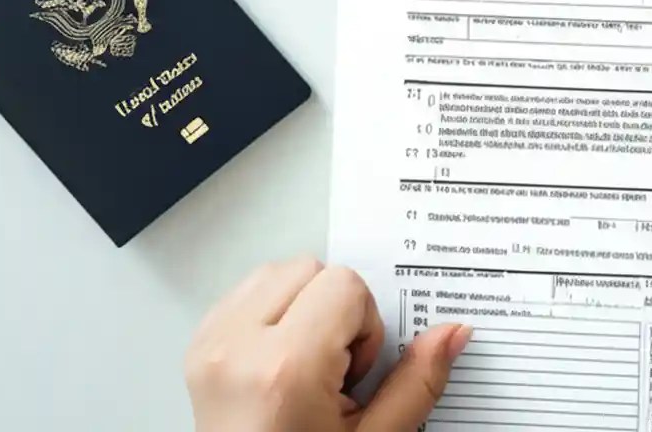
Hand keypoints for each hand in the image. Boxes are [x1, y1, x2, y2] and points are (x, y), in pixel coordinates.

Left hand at [184, 257, 471, 431]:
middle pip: (309, 268)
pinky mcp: (197, 347)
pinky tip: (284, 362)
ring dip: (303, 306)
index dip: (365, 324)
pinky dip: (272, 314)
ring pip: (275, 273)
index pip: (344, 284)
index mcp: (285, 369)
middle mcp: (237, 347)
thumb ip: (417, 382)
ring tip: (309, 365)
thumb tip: (453, 333)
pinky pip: (244, 293)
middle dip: (336, 310)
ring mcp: (210, 345)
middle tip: (336, 371)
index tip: (357, 372)